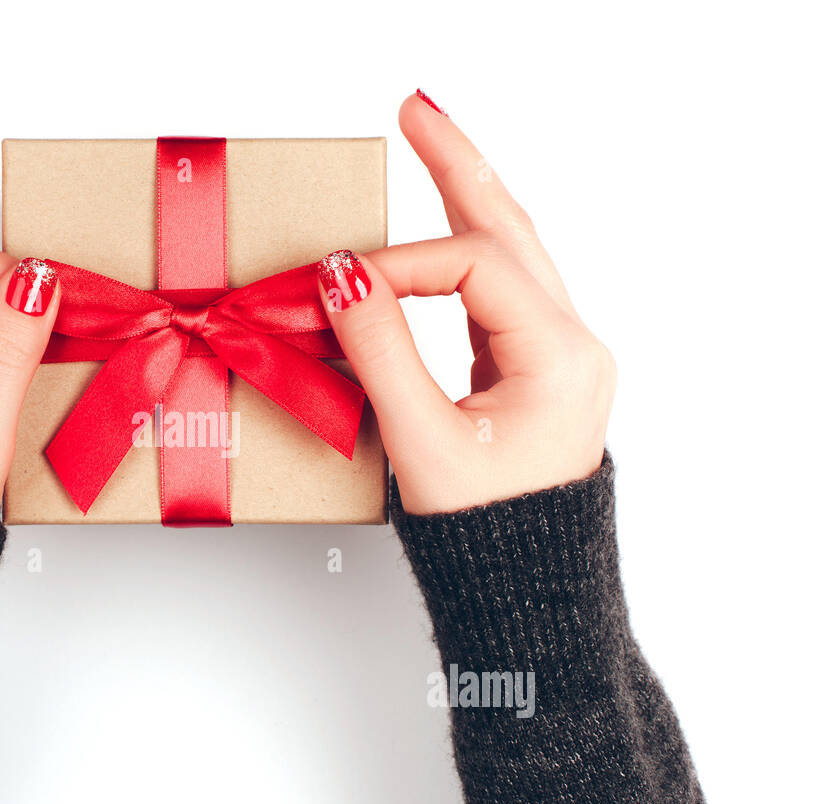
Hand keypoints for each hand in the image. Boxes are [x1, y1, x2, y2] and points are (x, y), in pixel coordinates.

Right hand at [317, 92, 615, 514]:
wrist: (526, 595)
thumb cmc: (488, 537)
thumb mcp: (423, 443)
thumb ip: (380, 351)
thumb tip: (341, 275)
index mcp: (561, 356)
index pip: (471, 266)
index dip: (398, 264)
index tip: (334, 286)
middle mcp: (569, 344)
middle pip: (508, 227)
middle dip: (457, 165)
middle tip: (413, 110)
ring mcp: (555, 354)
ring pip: (507, 253)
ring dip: (464, 198)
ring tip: (427, 143)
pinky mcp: (531, 369)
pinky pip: (494, 291)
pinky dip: (458, 253)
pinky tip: (436, 230)